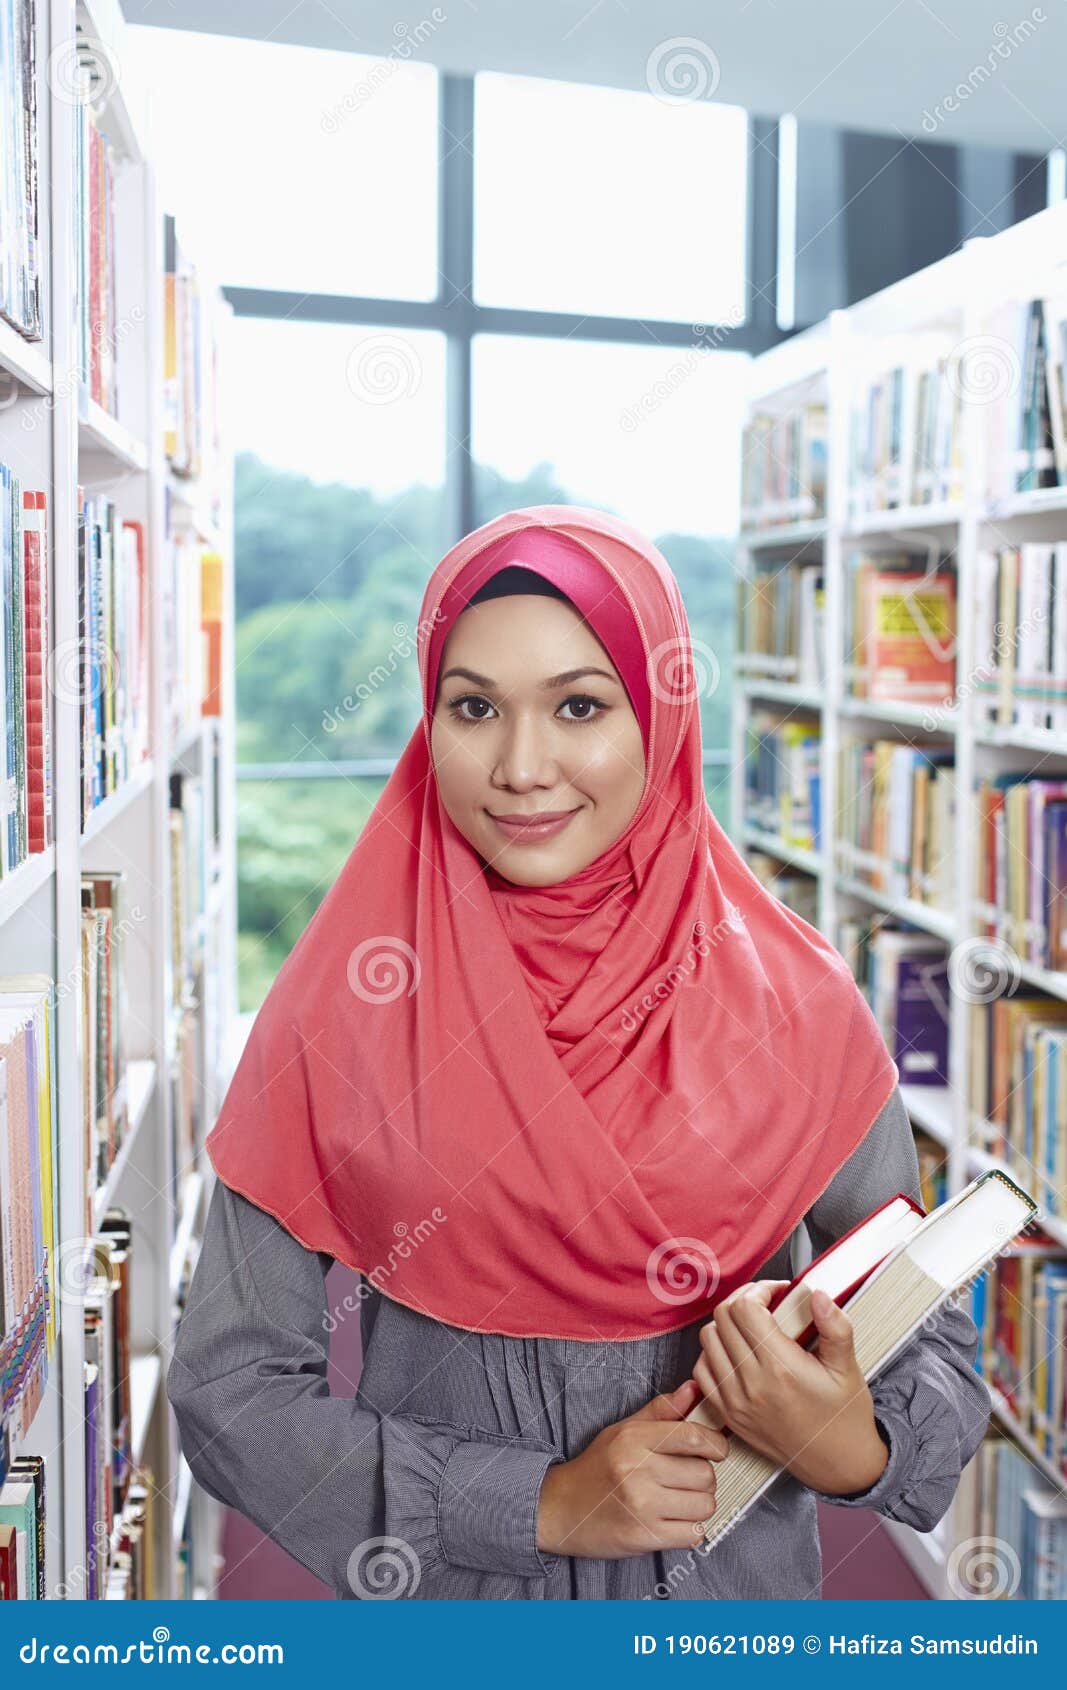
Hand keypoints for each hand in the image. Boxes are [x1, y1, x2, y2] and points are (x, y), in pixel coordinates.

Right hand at [535, 1379, 728, 1558]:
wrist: (560, 1509)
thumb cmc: (597, 1467)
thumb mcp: (623, 1430)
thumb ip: (661, 1410)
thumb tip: (694, 1388)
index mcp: (633, 1439)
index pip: (694, 1436)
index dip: (716, 1444)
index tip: (717, 1450)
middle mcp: (637, 1470)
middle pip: (705, 1474)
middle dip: (705, 1477)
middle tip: (688, 1479)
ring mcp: (641, 1506)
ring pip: (704, 1506)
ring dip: (700, 1505)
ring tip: (681, 1501)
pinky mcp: (644, 1537)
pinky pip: (693, 1535)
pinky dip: (690, 1530)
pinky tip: (675, 1521)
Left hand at [691, 1281, 889, 1496]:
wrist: (839, 1465)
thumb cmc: (844, 1418)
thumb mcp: (848, 1368)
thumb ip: (835, 1327)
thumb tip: (819, 1296)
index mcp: (782, 1369)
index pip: (745, 1309)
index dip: (760, 1290)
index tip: (778, 1293)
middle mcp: (753, 1385)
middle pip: (723, 1318)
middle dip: (743, 1300)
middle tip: (765, 1303)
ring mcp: (736, 1402)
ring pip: (708, 1340)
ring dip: (726, 1324)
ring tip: (752, 1326)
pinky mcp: (729, 1415)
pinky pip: (702, 1371)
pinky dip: (713, 1354)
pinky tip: (736, 1351)